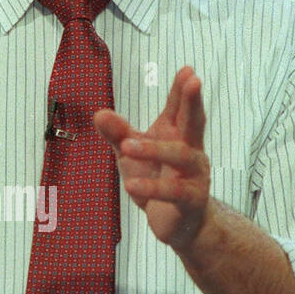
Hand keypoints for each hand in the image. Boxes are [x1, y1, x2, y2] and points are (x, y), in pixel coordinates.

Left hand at [93, 66, 211, 250]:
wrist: (179, 224)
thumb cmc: (156, 180)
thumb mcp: (131, 156)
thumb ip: (118, 134)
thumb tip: (99, 113)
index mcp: (177, 135)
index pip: (180, 108)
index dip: (183, 89)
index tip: (187, 70)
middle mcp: (191, 151)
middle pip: (194, 122)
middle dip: (193, 102)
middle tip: (193, 81)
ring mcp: (195, 176)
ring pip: (181, 156)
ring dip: (153, 149)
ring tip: (126, 147)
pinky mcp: (191, 201)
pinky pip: (174, 192)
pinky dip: (152, 188)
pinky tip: (131, 185)